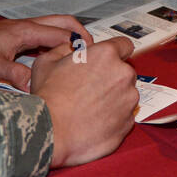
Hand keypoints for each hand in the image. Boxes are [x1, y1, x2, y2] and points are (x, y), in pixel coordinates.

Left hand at [0, 15, 91, 91]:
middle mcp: (30, 27)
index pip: (63, 34)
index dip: (81, 45)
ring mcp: (27, 31)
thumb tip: (33, 85)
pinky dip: (59, 45)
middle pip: (66, 24)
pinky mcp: (22, 38)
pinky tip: (61, 63)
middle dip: (83, 36)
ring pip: (58, 29)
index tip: (95, 59)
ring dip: (72, 40)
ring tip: (83, 60)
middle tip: (95, 55)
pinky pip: (48, 38)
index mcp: (27, 31)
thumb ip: (12, 73)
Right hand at [31, 36, 138, 167]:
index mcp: (106, 55)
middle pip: (124, 71)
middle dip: (111, 77)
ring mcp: (128, 100)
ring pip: (125, 95)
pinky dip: (113, 118)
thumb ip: (65, 49)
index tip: (108, 60)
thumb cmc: (49, 98)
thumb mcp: (47, 61)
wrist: (51, 132)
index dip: (115, 52)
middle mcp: (123, 75)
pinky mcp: (128, 122)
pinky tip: (93, 120)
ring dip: (113, 98)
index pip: (124, 44)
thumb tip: (73, 48)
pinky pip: (124, 116)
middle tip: (89, 87)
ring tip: (89, 107)